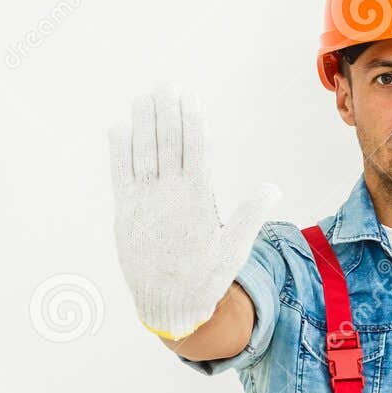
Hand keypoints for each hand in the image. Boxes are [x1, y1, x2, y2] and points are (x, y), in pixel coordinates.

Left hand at [108, 83, 279, 339]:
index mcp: (197, 202)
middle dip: (167, 111)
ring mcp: (143, 203)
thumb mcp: (234, 251)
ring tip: (144, 96)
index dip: (192, 121)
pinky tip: (120, 127)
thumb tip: (272, 188)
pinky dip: (119, 149)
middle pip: (167, 143)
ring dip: (142, 121)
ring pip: (142, 152)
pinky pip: (120, 173)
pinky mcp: (124, 214)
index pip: (195, 151)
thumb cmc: (206, 279)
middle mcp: (168, 197)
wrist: (168, 307)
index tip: (190, 97)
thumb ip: (250, 216)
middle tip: (167, 84)